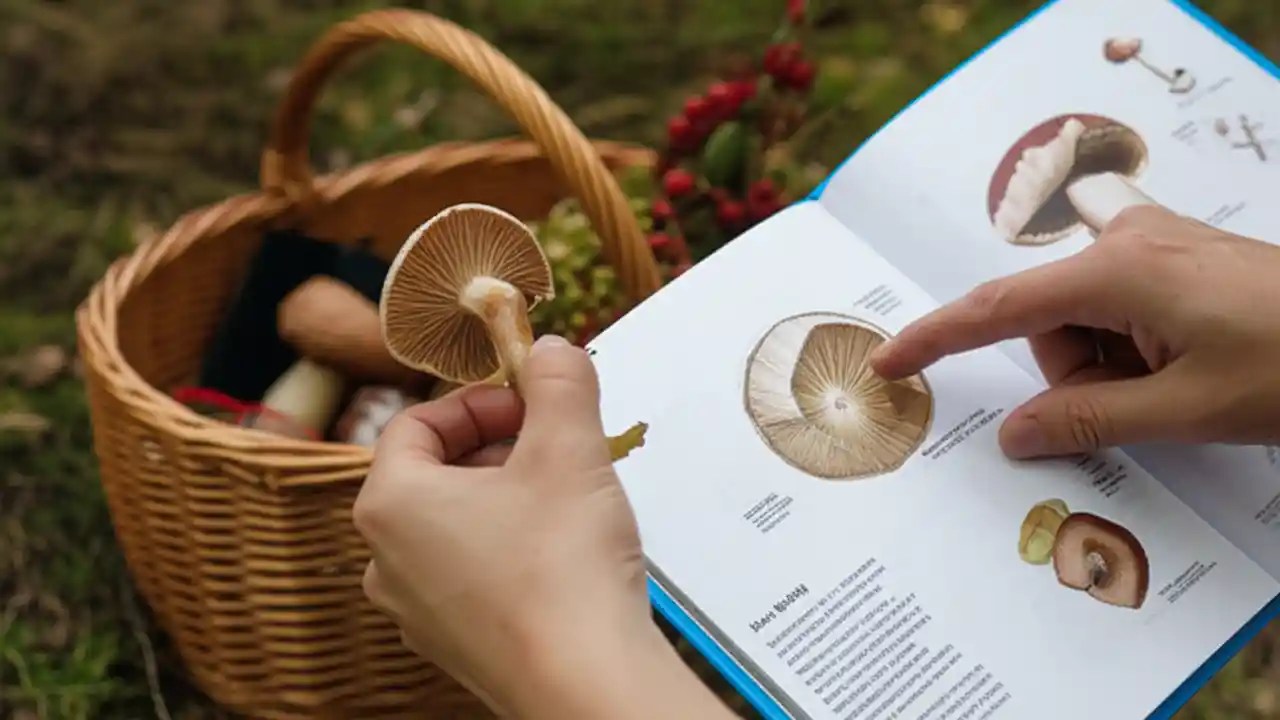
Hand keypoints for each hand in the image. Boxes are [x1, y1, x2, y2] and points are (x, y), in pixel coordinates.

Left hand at [353, 335, 732, 719]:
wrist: (585, 684)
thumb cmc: (563, 569)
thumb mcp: (569, 448)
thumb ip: (559, 382)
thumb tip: (550, 349)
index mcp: (391, 503)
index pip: (417, 423)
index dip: (480, 401)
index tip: (532, 404)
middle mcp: (387, 559)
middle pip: (436, 471)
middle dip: (501, 445)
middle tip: (558, 442)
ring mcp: (418, 610)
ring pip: (457, 524)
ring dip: (509, 495)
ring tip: (568, 494)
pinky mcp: (456, 643)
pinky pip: (474, 573)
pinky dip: (512, 547)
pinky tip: (564, 552)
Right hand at [871, 205, 1279, 457]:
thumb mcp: (1186, 410)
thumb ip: (1085, 422)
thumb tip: (1012, 435)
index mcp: (1118, 271)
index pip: (998, 310)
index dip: (936, 338)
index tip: (888, 360)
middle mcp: (1127, 242)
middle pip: (1048, 324)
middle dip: (1076, 375)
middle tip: (1144, 406)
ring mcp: (1154, 246)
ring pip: (1084, 323)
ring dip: (1111, 367)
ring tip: (1182, 386)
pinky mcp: (1174, 258)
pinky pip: (1118, 309)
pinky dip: (1131, 349)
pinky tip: (1185, 365)